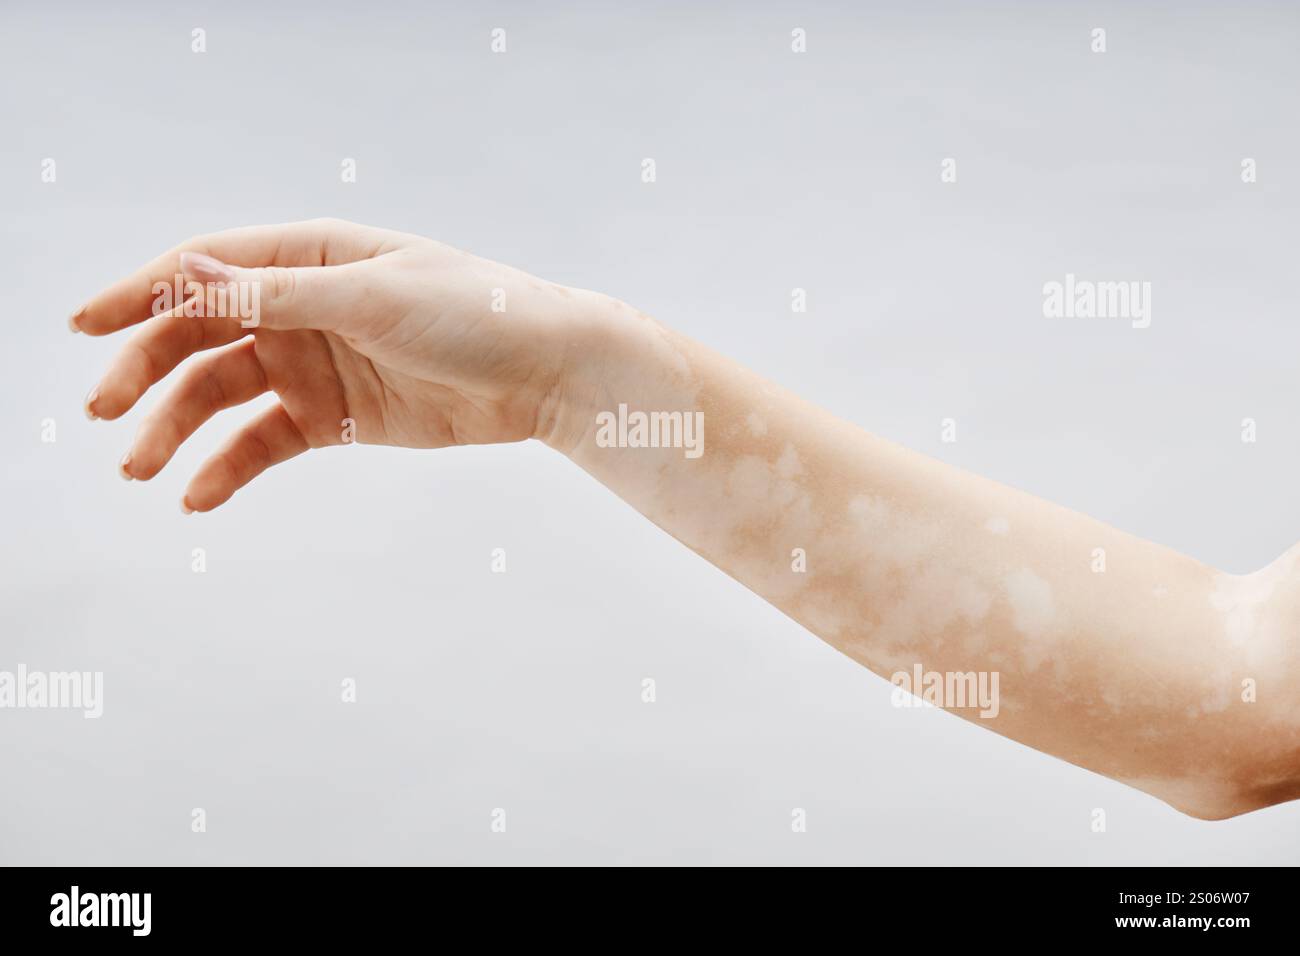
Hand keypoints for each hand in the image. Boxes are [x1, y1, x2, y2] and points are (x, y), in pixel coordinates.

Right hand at [72, 219, 606, 511]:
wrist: (545, 374)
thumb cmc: (473, 313)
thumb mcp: (372, 297)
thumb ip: (277, 296)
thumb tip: (187, 273)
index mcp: (309, 258)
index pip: (206, 270)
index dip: (140, 294)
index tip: (83, 326)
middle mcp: (302, 308)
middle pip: (201, 337)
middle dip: (147, 373)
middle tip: (105, 415)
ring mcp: (315, 364)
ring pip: (224, 396)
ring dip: (177, 430)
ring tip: (142, 469)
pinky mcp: (335, 418)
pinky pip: (265, 443)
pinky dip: (230, 467)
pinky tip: (198, 495)